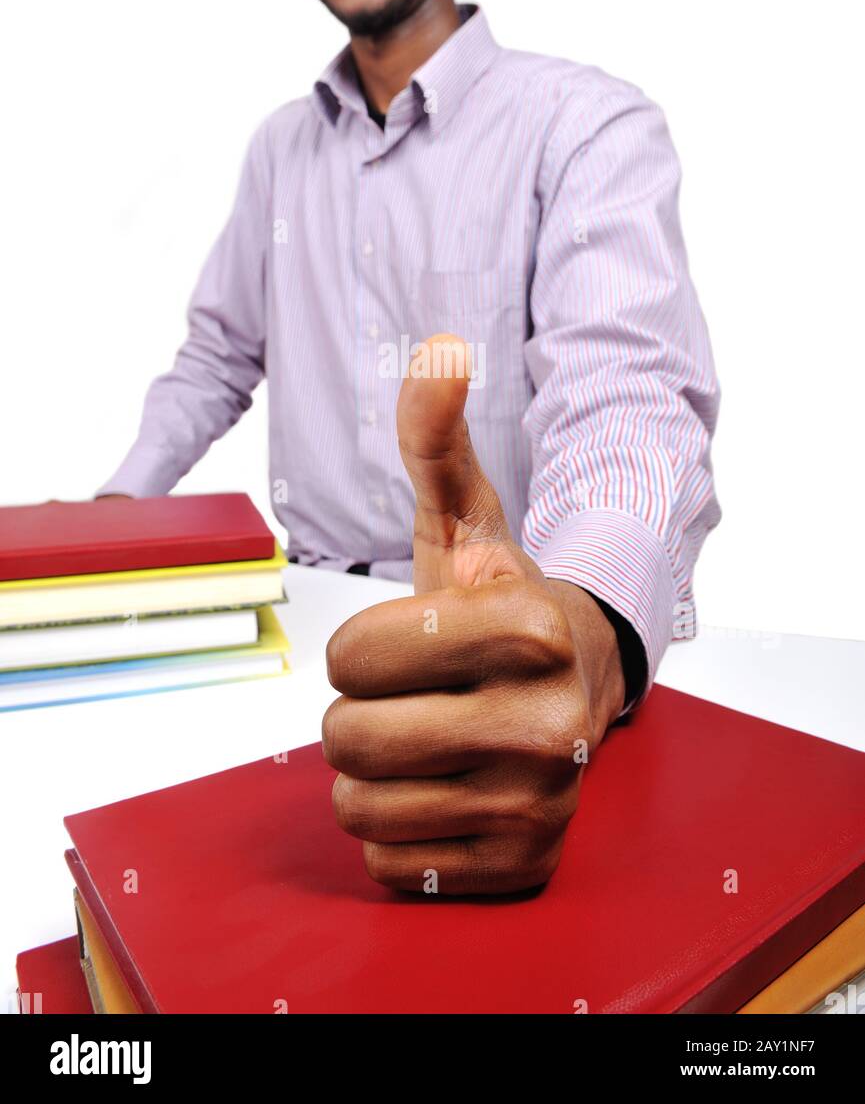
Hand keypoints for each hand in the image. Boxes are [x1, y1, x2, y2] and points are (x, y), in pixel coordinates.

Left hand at [323, 335, 626, 894]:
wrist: (578, 684)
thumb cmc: (501, 601)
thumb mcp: (466, 518)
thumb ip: (436, 438)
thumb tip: (435, 349)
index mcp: (532, 629)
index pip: (355, 657)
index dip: (360, 644)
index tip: (406, 637)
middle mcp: (554, 727)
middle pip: (349, 739)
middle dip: (359, 709)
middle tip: (409, 693)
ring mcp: (542, 806)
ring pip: (359, 807)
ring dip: (370, 770)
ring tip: (425, 736)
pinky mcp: (524, 867)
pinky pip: (389, 861)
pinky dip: (396, 825)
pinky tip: (442, 786)